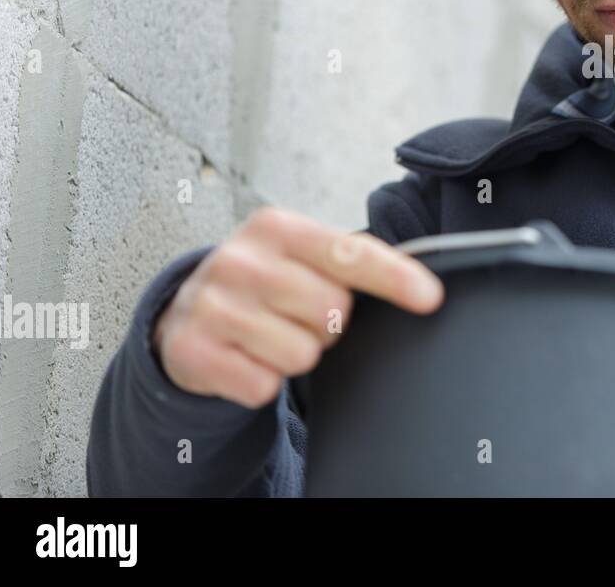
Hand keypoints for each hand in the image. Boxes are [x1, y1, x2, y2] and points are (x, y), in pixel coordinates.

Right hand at [152, 207, 443, 407]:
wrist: (184, 312)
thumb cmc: (263, 282)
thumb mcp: (299, 255)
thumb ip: (350, 259)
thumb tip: (420, 284)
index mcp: (277, 228)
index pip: (350, 254)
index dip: (395, 278)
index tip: (430, 297)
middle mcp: (241, 260)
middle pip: (333, 311)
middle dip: (329, 324)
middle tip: (300, 315)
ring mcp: (213, 305)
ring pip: (301, 354)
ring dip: (297, 353)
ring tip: (271, 335)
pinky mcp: (193, 350)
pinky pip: (263, 386)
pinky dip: (263, 381)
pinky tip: (246, 357)